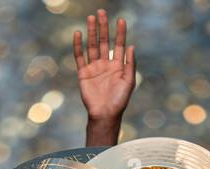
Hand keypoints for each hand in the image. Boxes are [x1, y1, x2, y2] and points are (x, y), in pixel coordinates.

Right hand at [73, 10, 135, 125]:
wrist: (105, 114)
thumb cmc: (119, 100)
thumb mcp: (129, 82)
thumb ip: (130, 64)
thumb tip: (131, 46)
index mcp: (118, 65)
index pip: (119, 45)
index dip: (120, 33)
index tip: (121, 20)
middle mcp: (106, 64)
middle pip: (104, 41)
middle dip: (103, 27)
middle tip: (102, 12)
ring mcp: (94, 68)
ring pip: (92, 46)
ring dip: (91, 32)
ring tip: (91, 18)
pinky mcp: (83, 73)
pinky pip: (80, 57)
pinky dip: (78, 45)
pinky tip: (78, 34)